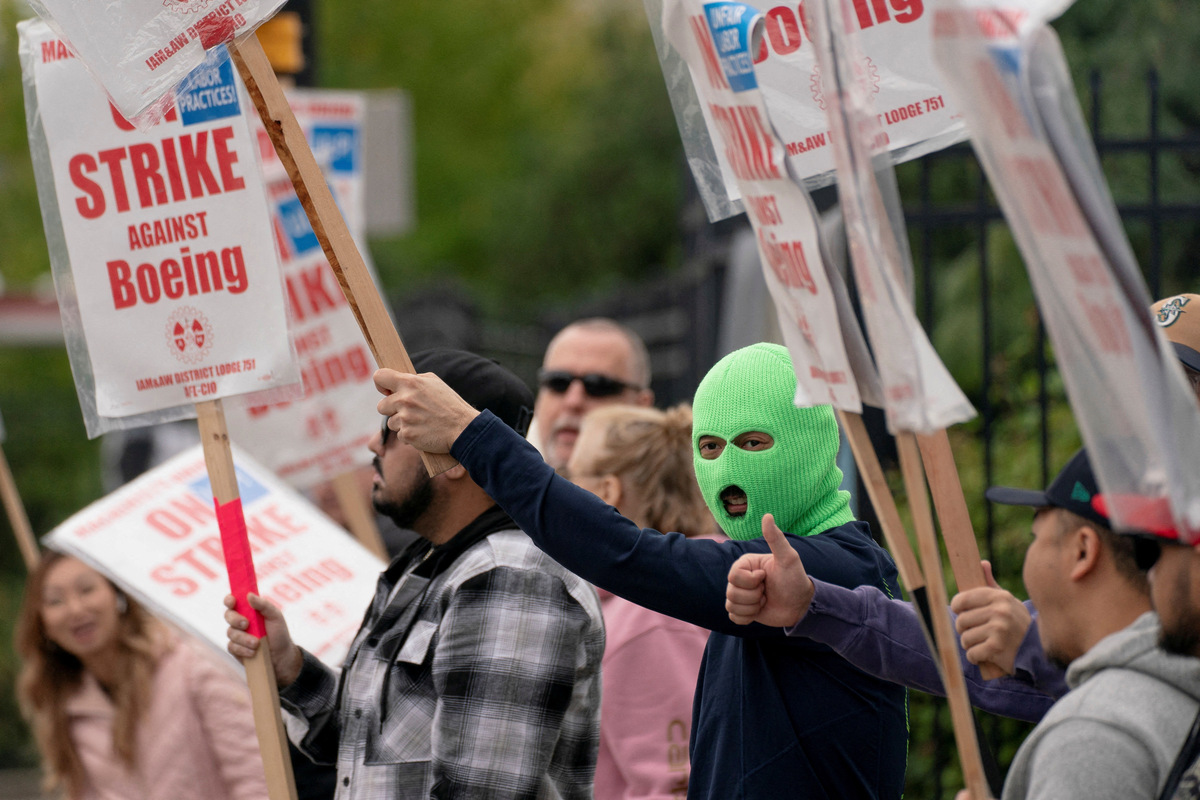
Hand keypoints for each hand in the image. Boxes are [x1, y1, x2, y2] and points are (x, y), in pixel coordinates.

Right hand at [224, 593, 303, 687]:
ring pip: (230, 633)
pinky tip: (253, 652)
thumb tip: (249, 595)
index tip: (233, 602)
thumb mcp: (275, 616)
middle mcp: (239, 621)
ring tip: (257, 643)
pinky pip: (232, 647)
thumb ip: (263, 605)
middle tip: (246, 624)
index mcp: (249, 610)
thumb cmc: (279, 633)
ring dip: (244, 638)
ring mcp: (236, 635)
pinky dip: (243, 649)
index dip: (229, 600)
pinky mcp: (235, 649)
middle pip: (228, 615)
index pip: (233, 601)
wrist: (281, 656)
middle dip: (236, 620)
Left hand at [374, 369, 480, 453]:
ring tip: (420, 422)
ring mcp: (405, 418)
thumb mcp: (434, 383)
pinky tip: (423, 432)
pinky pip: (400, 435)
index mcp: (410, 383)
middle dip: (392, 409)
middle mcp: (405, 400)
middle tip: (408, 411)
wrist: (463, 428)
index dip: (381, 383)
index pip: (380, 377)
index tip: (386, 390)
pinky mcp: (407, 435)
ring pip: (391, 422)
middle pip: (381, 406)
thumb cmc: (450, 404)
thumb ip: (414, 380)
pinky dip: (409, 435)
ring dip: (402, 424)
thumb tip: (397, 382)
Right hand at [725, 513, 814, 626]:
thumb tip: (767, 515)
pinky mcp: (742, 610)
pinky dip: (748, 617)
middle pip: (731, 592)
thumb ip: (776, 538)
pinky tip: (760, 611)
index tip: (766, 577)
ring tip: (765, 600)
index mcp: (746, 564)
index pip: (733, 576)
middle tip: (767, 591)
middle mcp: (740, 578)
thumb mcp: (788, 558)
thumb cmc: (795, 579)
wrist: (801, 605)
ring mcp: (740, 595)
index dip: (751, 581)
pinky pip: (734, 617)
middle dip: (753, 596)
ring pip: (731, 605)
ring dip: (752, 607)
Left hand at [949, 560, 1030, 675]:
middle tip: (975, 632)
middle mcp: (999, 611)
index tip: (960, 612)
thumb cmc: (1016, 623)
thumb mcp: (1007, 601)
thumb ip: (991, 584)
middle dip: (964, 630)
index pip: (962, 600)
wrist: (1037, 650)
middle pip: (961, 621)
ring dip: (970, 644)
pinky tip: (986, 654)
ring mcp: (999, 629)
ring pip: (965, 638)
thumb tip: (982, 563)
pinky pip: (972, 653)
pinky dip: (975, 657)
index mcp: (999, 597)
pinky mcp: (997, 648)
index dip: (957, 608)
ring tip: (982, 643)